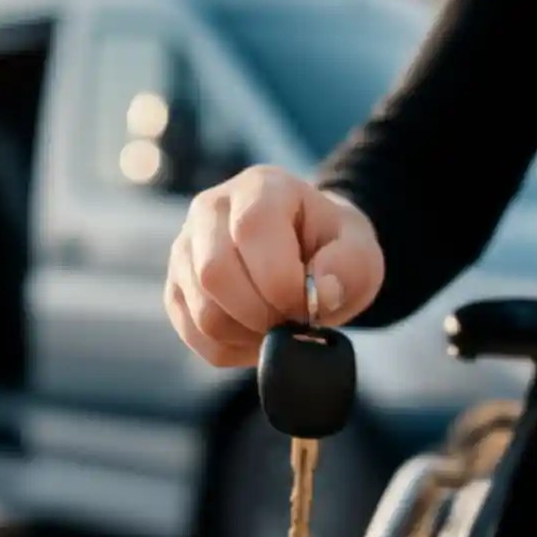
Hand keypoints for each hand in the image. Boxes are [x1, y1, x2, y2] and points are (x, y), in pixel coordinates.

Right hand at [164, 165, 384, 366]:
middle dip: (263, 314)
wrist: (305, 254)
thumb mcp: (360, 248)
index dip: (280, 280)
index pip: (251, 230)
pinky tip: (256, 335)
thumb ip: (350, 265)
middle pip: (216, 273)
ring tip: (277, 327)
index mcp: (260, 187)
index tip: (308, 304)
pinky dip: (232, 349)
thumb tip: (321, 293)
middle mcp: (210, 209)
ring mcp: (185, 250)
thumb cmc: (331, 248)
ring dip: (249, 336)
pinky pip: (195, 335)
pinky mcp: (176, 289)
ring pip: (203, 312)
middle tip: (293, 321)